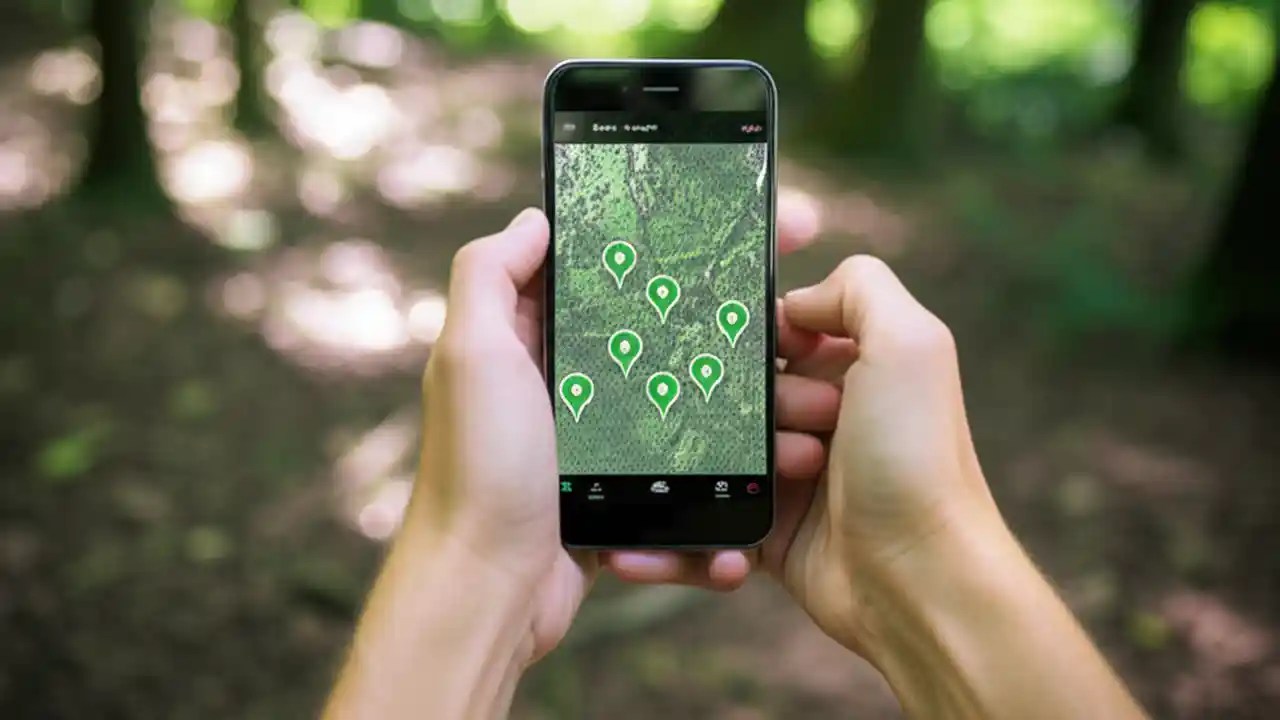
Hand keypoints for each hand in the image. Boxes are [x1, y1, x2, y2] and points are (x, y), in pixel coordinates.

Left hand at [408, 198, 826, 659]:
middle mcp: (570, 380)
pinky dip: (727, 475)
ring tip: (811, 410)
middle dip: (741, 323)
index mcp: (536, 337)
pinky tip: (765, 479)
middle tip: (806, 320)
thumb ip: (490, 275)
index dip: (683, 242)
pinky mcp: (621, 489)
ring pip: (691, 402)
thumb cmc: (477, 472)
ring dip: (754, 406)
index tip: (754, 225)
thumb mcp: (471, 356)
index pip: (621, 269)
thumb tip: (537, 219)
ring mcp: (600, 437)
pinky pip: (688, 471)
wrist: (485, 591)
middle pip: (670, 331)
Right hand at [609, 255, 996, 649]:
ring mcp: (791, 474)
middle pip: (737, 386)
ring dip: (719, 466)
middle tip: (798, 437)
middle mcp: (823, 416)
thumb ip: (859, 289)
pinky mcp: (767, 530)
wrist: (917, 581)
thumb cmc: (917, 462)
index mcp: (855, 366)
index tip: (760, 359)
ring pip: (713, 450)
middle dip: (740, 406)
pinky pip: (705, 520)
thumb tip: (794, 300)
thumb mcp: (910, 345)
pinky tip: (673, 544)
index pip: (778, 327)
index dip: (758, 337)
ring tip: (782, 487)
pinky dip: (682, 536)